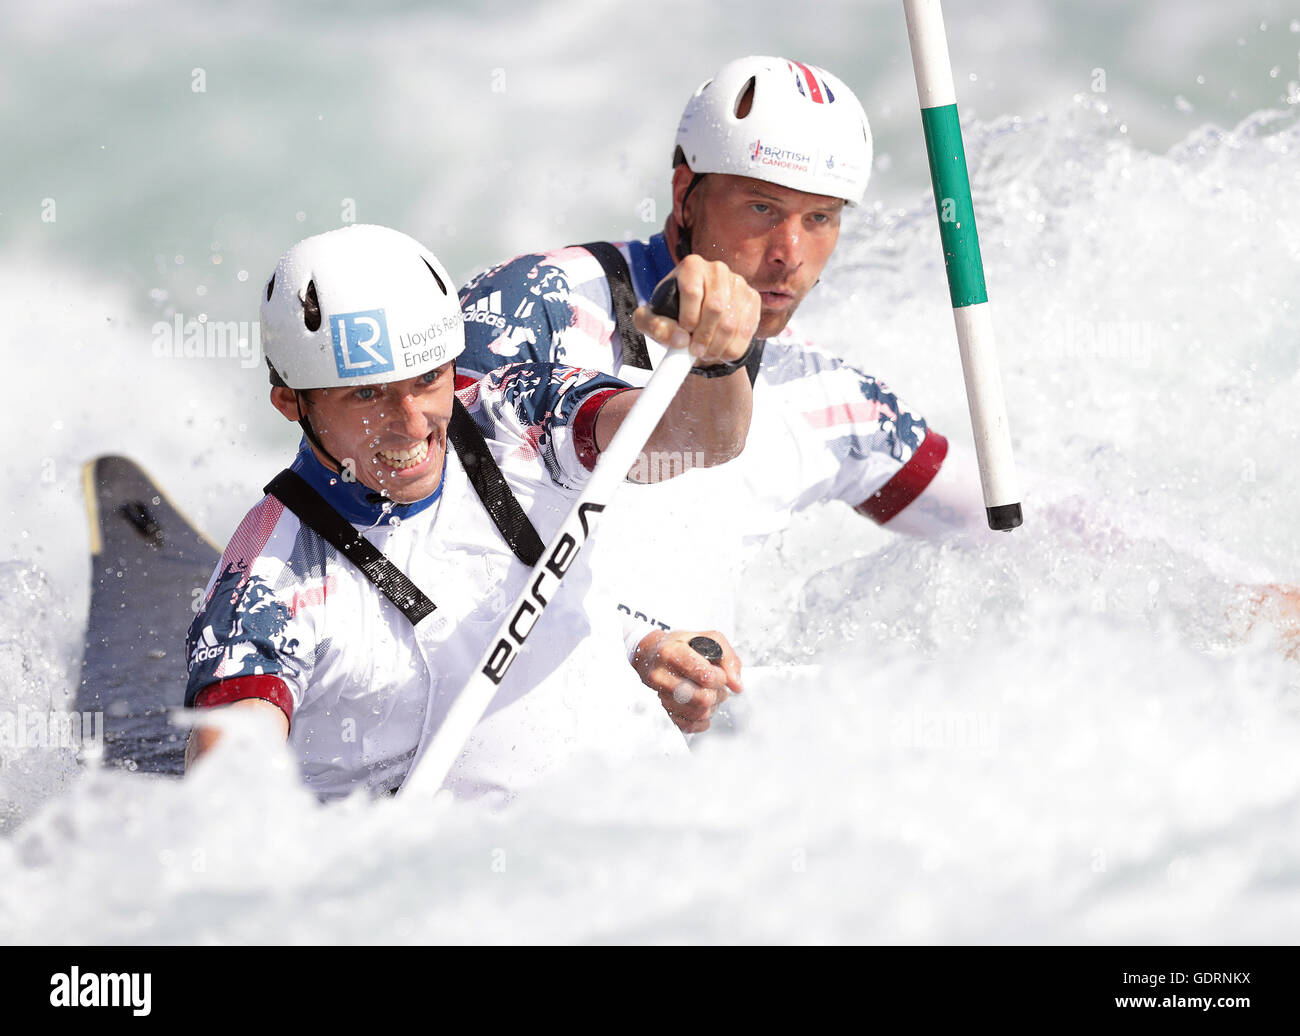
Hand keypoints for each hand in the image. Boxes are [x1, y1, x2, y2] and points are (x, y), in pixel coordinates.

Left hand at [632, 256, 760, 365]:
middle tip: (696, 352)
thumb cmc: (672, 316)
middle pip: (715, 308)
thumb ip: (653, 326)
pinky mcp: (752, 298)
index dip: (688, 318)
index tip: (684, 334)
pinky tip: (722, 352)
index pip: (692, 291)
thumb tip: (680, 339)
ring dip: (719, 346)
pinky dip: (734, 347)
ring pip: (733, 322)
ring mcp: (738, 283)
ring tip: (707, 354)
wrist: (697, 318)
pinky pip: (748, 328)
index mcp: (691, 266)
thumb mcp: (652, 320)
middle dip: (705, 337)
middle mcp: (717, 270)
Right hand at [632, 628, 743, 733]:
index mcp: (671, 652)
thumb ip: (728, 659)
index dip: (720, 677)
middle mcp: (661, 676)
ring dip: (713, 705)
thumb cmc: (683, 645)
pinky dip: (703, 718)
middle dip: (718, 693)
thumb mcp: (709, 638)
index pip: (704, 675)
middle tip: (717, 685)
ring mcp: (661, 696)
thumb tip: (736, 686)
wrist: (653, 655)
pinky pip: (690, 726)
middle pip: (703, 698)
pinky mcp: (664, 712)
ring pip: (700, 713)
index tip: (719, 673)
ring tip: (710, 691)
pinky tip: (702, 705)